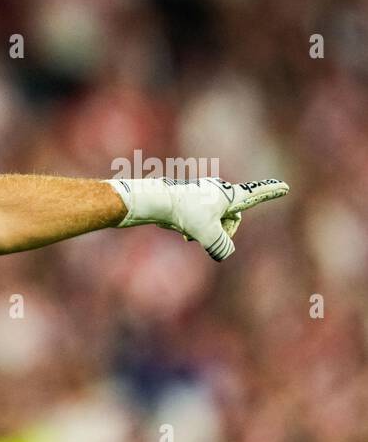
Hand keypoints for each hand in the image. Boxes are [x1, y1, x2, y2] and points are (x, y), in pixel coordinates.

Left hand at [109, 177, 289, 260]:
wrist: (156, 201)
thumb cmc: (185, 213)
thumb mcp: (207, 233)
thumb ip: (221, 246)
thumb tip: (225, 254)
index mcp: (228, 196)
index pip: (254, 195)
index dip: (270, 193)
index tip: (284, 187)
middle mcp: (218, 192)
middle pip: (230, 218)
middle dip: (220, 232)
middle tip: (204, 238)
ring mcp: (203, 195)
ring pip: (211, 220)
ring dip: (202, 232)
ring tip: (187, 233)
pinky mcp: (189, 200)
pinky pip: (197, 219)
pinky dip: (191, 227)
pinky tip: (178, 228)